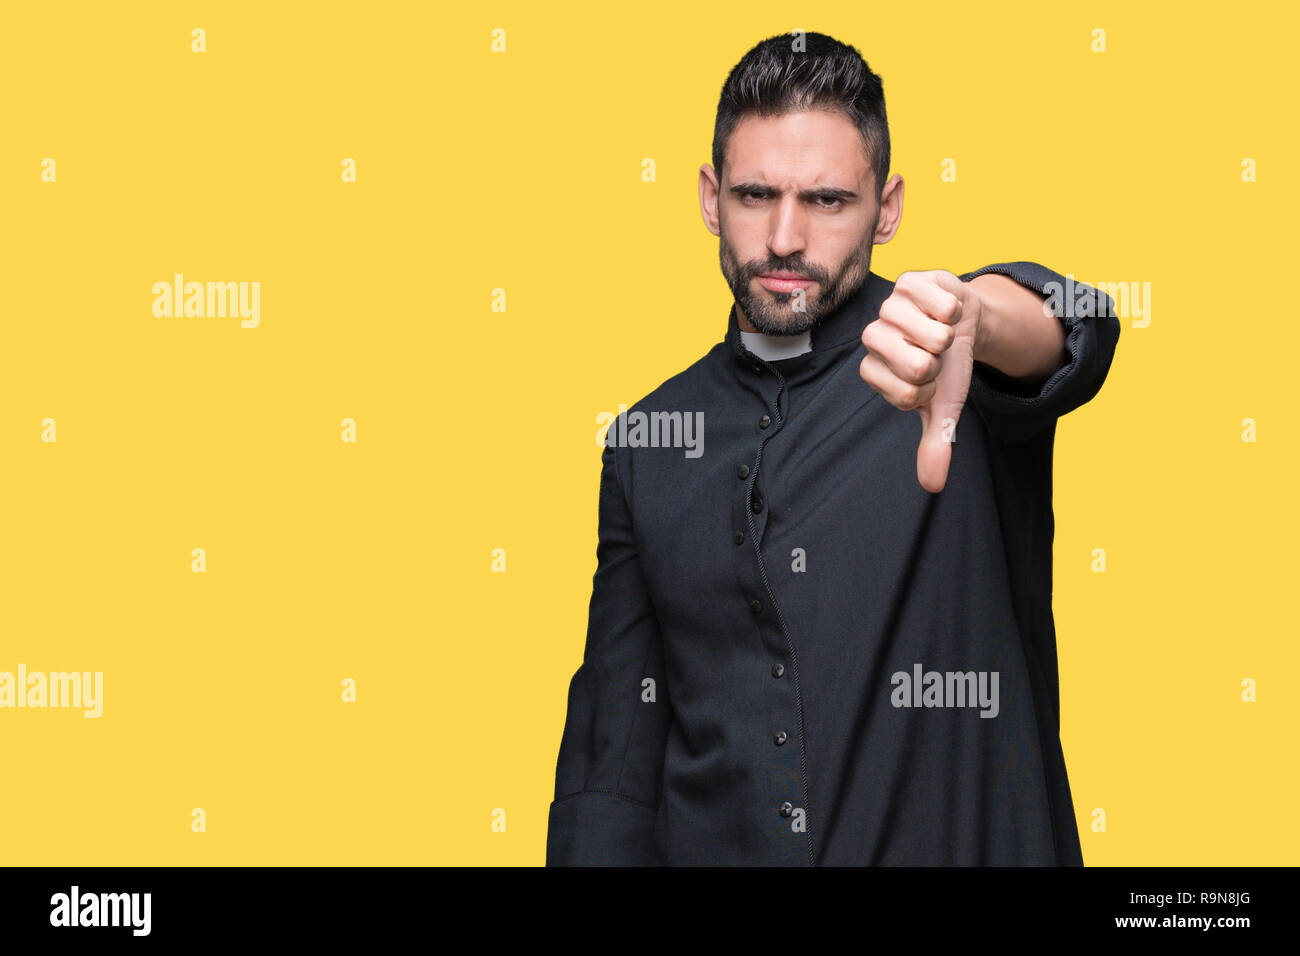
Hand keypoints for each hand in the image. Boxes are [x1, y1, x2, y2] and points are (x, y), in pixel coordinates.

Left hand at [859, 270, 982, 493]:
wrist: (964, 321)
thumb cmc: (948, 366)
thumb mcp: (944, 406)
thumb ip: (936, 442)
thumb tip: (933, 485)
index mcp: (874, 370)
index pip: (905, 393)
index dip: (929, 389)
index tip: (929, 380)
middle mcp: (873, 337)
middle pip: (918, 364)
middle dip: (942, 363)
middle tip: (936, 354)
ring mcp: (889, 307)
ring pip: (933, 333)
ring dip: (949, 336)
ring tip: (941, 331)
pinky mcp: (910, 281)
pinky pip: (944, 304)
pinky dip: (956, 310)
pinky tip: (946, 310)